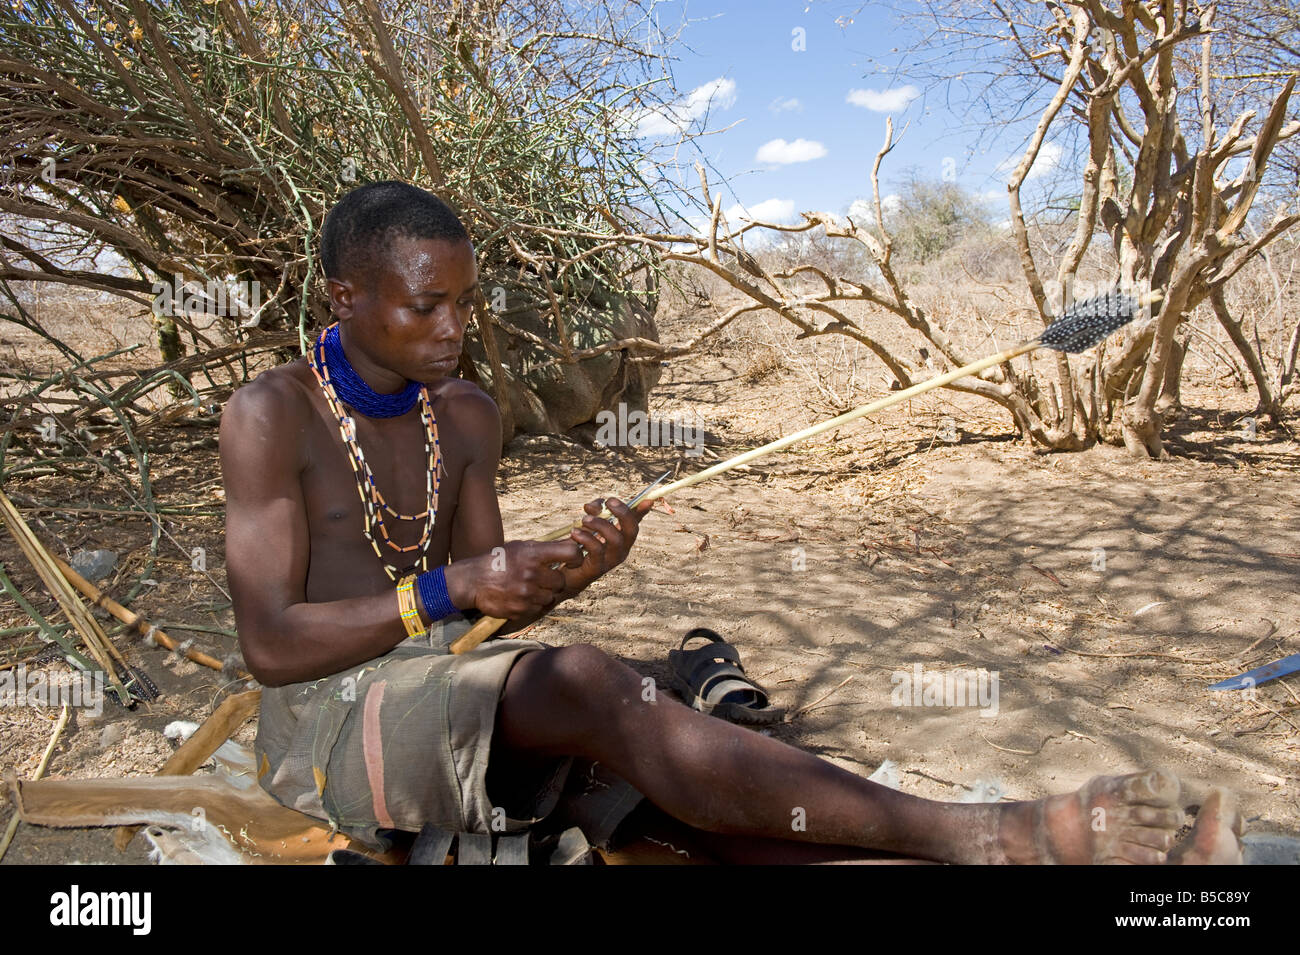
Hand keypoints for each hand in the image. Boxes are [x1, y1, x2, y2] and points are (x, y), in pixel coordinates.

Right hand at [444, 539, 583, 618]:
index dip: (576, 557)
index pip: (570, 553)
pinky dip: (532, 605)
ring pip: (550, 597)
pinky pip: (538, 609)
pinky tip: (521, 597)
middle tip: (543, 579)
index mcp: (533, 554)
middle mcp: (531, 573)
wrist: (473, 581)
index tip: (572, 560)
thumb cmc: (499, 560)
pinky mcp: (521, 609)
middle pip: (561, 580)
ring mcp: (526, 593)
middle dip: (555, 581)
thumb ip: (545, 547)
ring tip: (528, 588)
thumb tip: (572, 542)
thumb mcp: (520, 547)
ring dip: (543, 594)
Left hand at [563, 495, 650, 593]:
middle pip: (632, 530)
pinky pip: (597, 550)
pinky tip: (574, 532)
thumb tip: (593, 506)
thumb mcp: (589, 523)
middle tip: (609, 501)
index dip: (642, 511)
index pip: (634, 522)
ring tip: (585, 519)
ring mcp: (611, 560)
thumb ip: (595, 510)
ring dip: (600, 524)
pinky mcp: (598, 568)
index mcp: (621, 537)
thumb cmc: (581, 545)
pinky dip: (585, 538)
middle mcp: (621, 549)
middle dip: (623, 513)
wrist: (568, 572)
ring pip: (615, 539)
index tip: (648, 500)